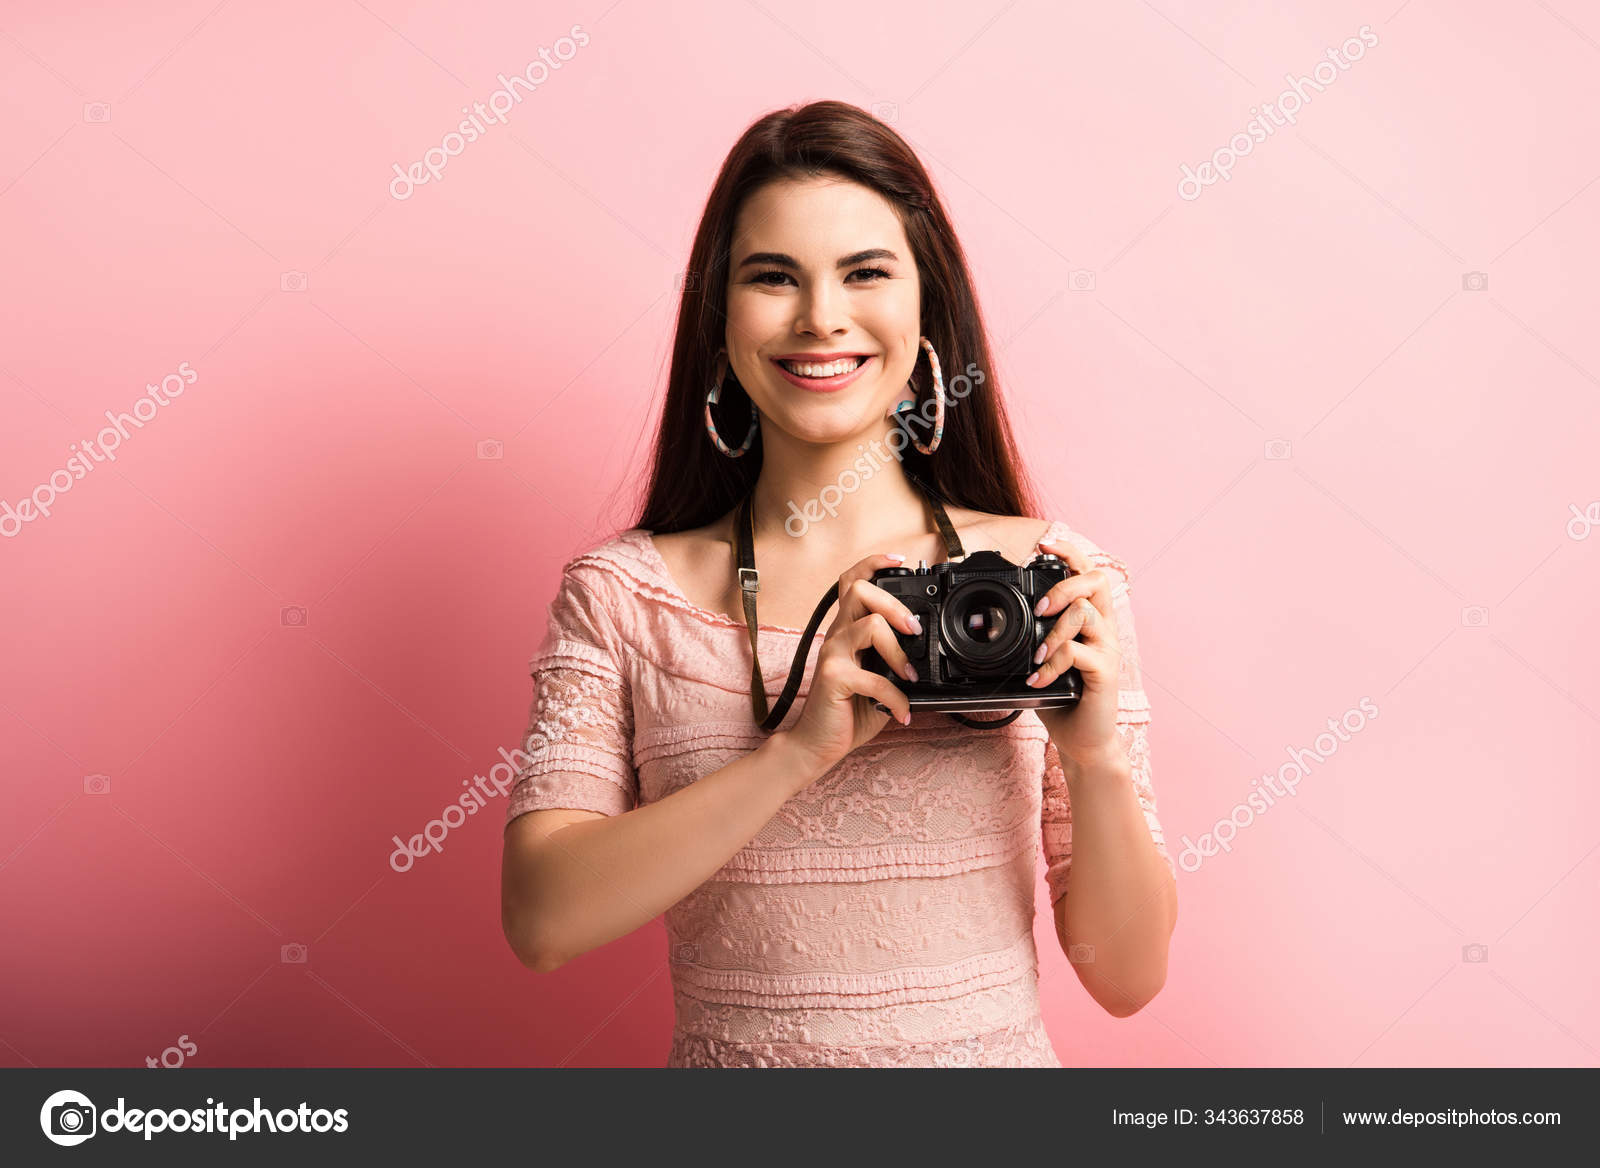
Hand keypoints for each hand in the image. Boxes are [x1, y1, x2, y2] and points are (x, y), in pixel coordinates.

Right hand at [783, 552, 921, 780]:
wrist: (816, 745)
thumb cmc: (846, 711)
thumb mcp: (876, 679)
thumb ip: (893, 662)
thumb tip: (926, 656)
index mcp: (846, 630)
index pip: (852, 582)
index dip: (874, 564)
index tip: (899, 561)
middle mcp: (836, 635)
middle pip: (860, 590)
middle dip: (895, 604)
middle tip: (913, 629)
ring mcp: (832, 654)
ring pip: (870, 625)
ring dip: (899, 651)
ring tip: (909, 676)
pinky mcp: (833, 677)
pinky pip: (874, 678)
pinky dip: (896, 699)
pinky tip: (901, 712)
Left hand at [1027, 537, 1123, 767]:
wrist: (1083, 740)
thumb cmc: (1063, 699)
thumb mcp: (1042, 660)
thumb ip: (1031, 637)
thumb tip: (995, 621)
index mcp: (1092, 620)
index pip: (1089, 573)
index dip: (1070, 552)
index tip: (1045, 543)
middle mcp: (1104, 629)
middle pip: (1096, 582)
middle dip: (1062, 587)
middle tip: (1040, 608)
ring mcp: (1107, 649)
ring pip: (1084, 614)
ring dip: (1052, 632)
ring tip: (1035, 655)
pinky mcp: (1105, 672)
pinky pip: (1078, 652)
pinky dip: (1052, 663)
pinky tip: (1038, 679)